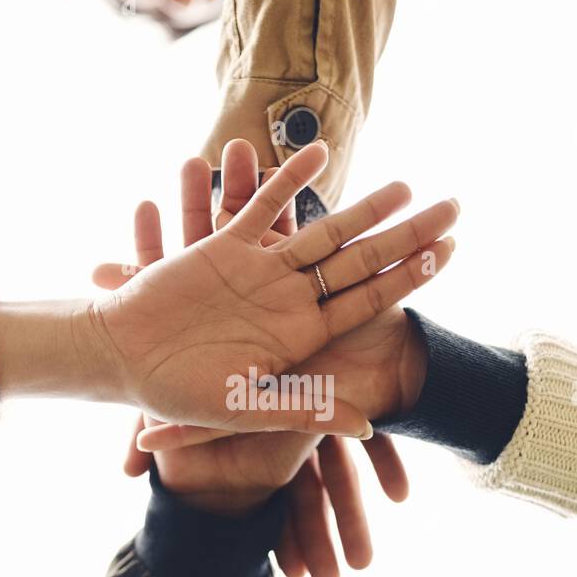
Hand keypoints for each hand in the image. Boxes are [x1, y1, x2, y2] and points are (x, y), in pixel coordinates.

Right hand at [101, 141, 454, 576]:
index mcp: (302, 336)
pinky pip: (262, 206)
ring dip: (363, 208)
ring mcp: (261, 271)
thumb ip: (306, 409)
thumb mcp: (247, 407)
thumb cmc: (181, 393)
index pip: (368, 298)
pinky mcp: (225, 247)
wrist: (122, 360)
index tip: (450, 249)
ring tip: (405, 184)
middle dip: (408, 233)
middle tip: (454, 205)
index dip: (410, 273)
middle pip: (361, 259)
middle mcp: (290, 299)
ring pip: (320, 230)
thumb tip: (368, 424)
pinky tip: (321, 153)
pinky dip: (289, 180)